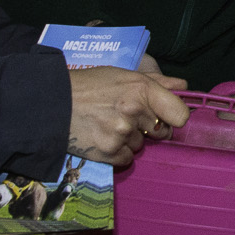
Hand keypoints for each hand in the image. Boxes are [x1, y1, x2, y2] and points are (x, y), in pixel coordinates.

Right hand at [66, 64, 190, 168]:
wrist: (52, 103)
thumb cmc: (89, 85)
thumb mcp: (122, 75)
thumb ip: (157, 81)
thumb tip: (183, 85)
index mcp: (141, 89)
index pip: (180, 114)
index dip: (175, 116)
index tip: (166, 116)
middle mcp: (134, 112)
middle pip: (162, 132)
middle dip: (149, 128)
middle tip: (128, 118)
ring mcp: (121, 134)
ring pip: (141, 146)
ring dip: (130, 140)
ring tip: (108, 125)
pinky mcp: (108, 152)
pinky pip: (127, 159)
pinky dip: (118, 153)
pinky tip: (103, 138)